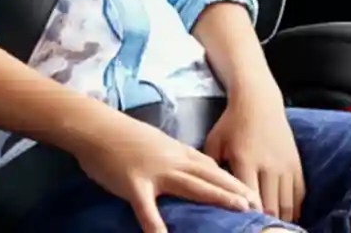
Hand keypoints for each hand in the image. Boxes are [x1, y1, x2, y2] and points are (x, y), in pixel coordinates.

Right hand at [72, 114, 261, 232]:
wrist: (94, 126)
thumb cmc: (120, 136)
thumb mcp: (153, 144)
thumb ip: (170, 158)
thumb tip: (184, 173)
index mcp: (176, 151)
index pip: (210, 166)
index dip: (231, 180)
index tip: (250, 192)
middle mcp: (171, 159)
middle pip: (209, 175)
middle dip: (235, 189)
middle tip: (256, 204)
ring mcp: (154, 171)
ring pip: (192, 185)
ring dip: (217, 197)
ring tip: (237, 210)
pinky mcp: (134, 184)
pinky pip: (148, 209)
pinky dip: (157, 226)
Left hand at [204, 88, 304, 222]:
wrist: (259, 102)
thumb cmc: (231, 123)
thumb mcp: (215, 142)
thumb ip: (212, 168)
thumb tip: (207, 192)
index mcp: (245, 160)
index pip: (248, 197)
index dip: (246, 214)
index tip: (242, 224)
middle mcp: (268, 165)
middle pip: (270, 205)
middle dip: (264, 222)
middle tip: (257, 230)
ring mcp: (285, 165)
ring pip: (287, 204)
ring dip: (280, 220)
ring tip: (272, 229)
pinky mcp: (296, 164)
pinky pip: (299, 194)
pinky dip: (294, 209)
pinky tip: (287, 217)